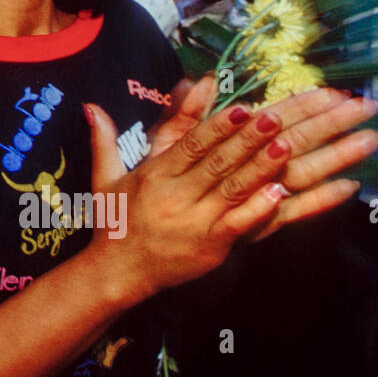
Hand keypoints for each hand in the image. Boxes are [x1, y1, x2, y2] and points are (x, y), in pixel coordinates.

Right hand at [86, 77, 377, 300]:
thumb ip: (104, 138)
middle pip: (217, 163)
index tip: (241, 107)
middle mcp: (174, 196)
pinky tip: (282, 192)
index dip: (217, 126)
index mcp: (153, 175)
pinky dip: (260, 208)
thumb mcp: (105, 177)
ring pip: (233, 189)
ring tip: (287, 145)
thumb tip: (90, 104)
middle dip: (247, 139)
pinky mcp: (210, 246)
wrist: (118, 272)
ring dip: (261, 167)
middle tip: (275, 117)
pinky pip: (239, 224)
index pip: (190, 145)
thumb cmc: (114, 221)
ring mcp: (195, 222)